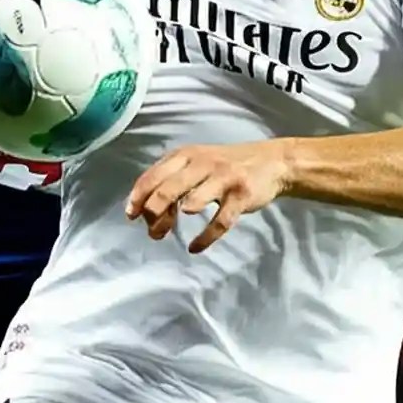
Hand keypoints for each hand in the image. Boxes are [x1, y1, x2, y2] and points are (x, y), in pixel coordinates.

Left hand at [125, 141, 293, 253]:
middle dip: (153, 212)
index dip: (138, 196)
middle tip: (151, 231)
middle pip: (168, 188)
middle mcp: (202, 163)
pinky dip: (205, 238)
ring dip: (174, 220)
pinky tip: (194, 248)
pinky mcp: (242, 196)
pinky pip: (220, 222)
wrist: (272, 162)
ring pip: (192, 201)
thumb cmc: (225, 165)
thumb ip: (172, 179)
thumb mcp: (196, 162)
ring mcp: (223, 179)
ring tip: (164, 234)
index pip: (154, 174)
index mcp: (186, 154)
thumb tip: (145, 208)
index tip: (130, 215)